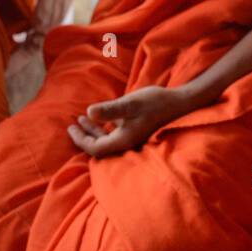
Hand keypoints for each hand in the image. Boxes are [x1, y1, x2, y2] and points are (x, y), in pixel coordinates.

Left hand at [69, 85, 201, 157]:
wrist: (179, 102)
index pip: (95, 148)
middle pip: (100, 147)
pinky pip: (114, 133)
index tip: (71, 128)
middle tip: (72, 125)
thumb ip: (110, 109)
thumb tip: (89, 112)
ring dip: (93, 130)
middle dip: (84, 136)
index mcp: (124, 140)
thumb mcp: (130, 103)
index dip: (81, 140)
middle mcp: (127, 142)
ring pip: (107, 139)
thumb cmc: (155, 102)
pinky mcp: (136, 130)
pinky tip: (100, 117)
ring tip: (81, 119)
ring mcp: (132, 137)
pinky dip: (103, 127)